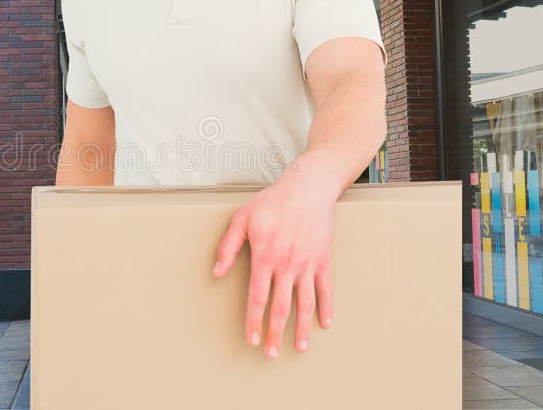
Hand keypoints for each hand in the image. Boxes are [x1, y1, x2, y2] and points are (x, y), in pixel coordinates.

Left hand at [213, 154, 338, 356]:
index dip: (254, 321)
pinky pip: (326, 289)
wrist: (307, 188)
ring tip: (300, 348)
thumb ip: (228, 246)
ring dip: (302, 328)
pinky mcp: (323, 260)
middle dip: (276, 333)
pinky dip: (326, 308)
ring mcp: (307, 264)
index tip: (252, 340)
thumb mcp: (242, 219)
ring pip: (305, 303)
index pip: (257, 297)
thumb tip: (216, 272)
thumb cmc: (271, 202)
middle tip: (272, 354)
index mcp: (264, 257)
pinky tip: (325, 325)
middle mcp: (287, 265)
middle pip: (281, 307)